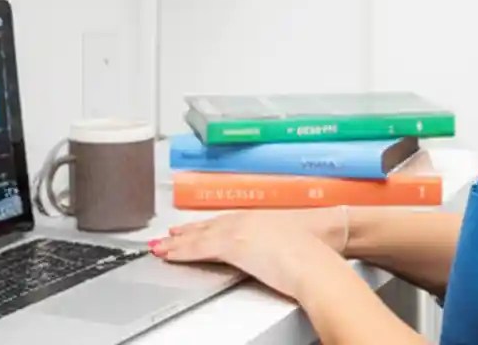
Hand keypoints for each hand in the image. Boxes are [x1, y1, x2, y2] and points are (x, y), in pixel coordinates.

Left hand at [150, 209, 348, 300]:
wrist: (318, 257)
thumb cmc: (315, 252)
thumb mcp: (291, 244)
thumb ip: (275, 247)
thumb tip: (274, 257)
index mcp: (259, 218)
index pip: (224, 222)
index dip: (206, 226)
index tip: (191, 229)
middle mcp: (246, 220)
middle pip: (208, 226)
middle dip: (186, 233)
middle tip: (167, 237)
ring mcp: (238, 230)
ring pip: (199, 237)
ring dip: (178, 244)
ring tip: (160, 247)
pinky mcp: (233, 244)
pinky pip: (200, 248)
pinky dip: (182, 252)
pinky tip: (170, 254)